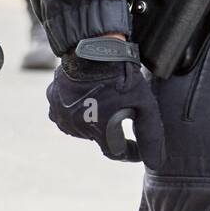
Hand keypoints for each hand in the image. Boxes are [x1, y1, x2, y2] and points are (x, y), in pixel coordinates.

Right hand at [46, 46, 163, 167]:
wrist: (93, 46)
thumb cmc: (122, 75)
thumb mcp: (145, 105)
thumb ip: (151, 137)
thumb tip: (157, 164)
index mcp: (100, 131)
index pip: (118, 154)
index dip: (130, 151)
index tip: (138, 147)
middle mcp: (78, 127)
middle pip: (99, 138)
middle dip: (111, 129)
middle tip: (122, 110)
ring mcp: (62, 114)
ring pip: (81, 127)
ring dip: (93, 120)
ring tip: (105, 101)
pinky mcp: (52, 101)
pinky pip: (65, 113)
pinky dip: (77, 109)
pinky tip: (87, 96)